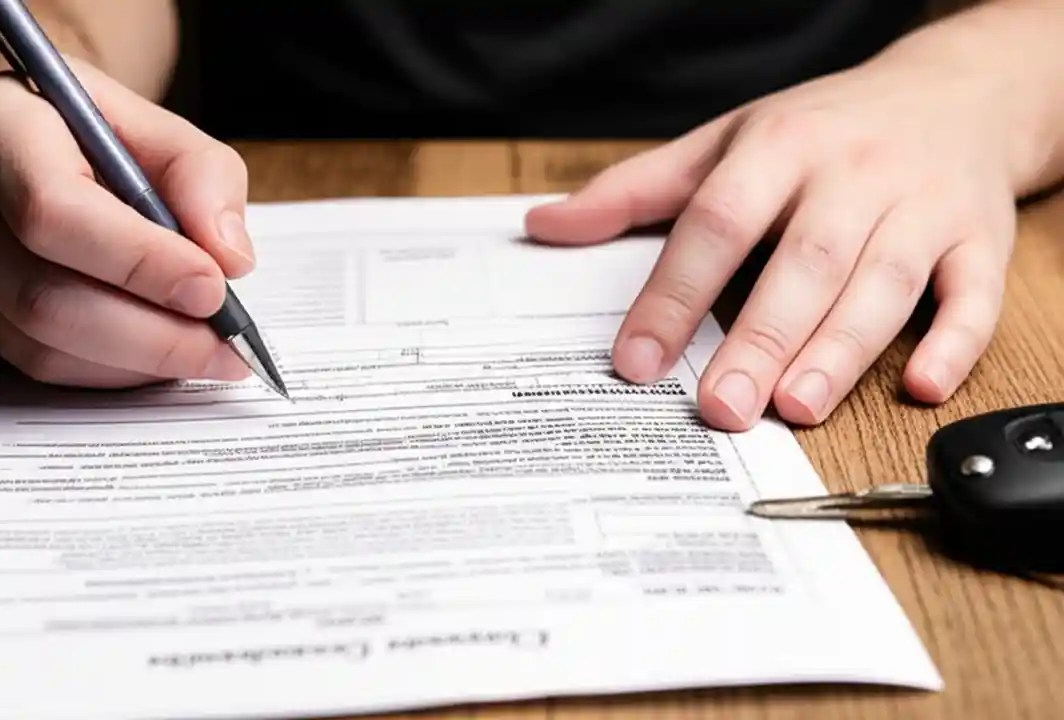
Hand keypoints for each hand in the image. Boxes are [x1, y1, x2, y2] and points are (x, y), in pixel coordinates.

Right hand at [0, 61, 253, 387]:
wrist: (37, 142)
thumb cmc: (105, 137)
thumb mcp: (167, 131)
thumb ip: (205, 181)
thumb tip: (229, 259)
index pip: (52, 207)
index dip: (137, 260)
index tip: (212, 290)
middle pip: (40, 293)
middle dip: (149, 334)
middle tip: (223, 348)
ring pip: (36, 342)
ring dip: (133, 362)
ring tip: (201, 355)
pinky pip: (29, 363)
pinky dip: (105, 371)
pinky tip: (152, 357)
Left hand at [525, 35, 1020, 430]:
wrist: (953, 90)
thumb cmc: (821, 130)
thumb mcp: (723, 143)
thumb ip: (635, 191)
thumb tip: (544, 227)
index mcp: (779, 147)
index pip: (716, 222)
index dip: (673, 293)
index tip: (635, 360)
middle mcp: (852, 174)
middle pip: (804, 260)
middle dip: (761, 337)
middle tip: (720, 408)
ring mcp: (922, 206)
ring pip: (884, 281)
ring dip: (841, 348)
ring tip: (794, 407)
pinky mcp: (980, 237)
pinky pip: (975, 292)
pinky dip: (954, 340)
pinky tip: (921, 386)